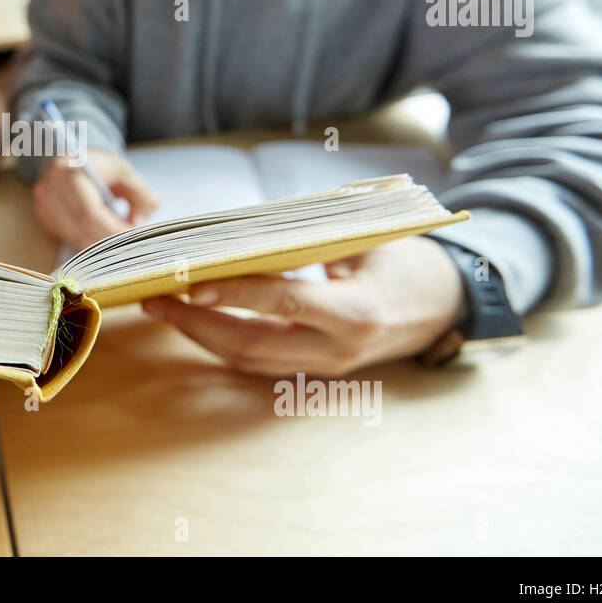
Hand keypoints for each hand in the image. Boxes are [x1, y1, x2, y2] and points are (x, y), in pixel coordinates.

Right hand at [32, 149, 159, 250]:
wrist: (72, 160)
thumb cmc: (99, 166)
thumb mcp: (125, 172)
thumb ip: (141, 193)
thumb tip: (141, 221)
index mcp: (71, 171)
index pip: (90, 213)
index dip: (113, 230)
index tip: (134, 235)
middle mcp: (51, 189)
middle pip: (81, 230)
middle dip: (110, 241)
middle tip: (131, 243)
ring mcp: (44, 205)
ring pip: (75, 239)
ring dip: (100, 246)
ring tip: (119, 241)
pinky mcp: (44, 218)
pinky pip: (69, 239)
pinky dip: (89, 243)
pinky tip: (103, 240)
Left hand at [140, 236, 467, 376]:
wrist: (446, 305)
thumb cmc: (406, 260)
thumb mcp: (367, 240)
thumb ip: (309, 241)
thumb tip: (237, 233)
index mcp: (356, 313)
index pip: (282, 302)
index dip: (232, 291)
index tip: (188, 281)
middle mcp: (337, 349)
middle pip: (252, 344)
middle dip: (196, 324)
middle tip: (155, 297)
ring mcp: (326, 366)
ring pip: (250, 359)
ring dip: (201, 336)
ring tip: (162, 308)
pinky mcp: (316, 369)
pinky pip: (261, 360)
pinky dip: (222, 342)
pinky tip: (194, 320)